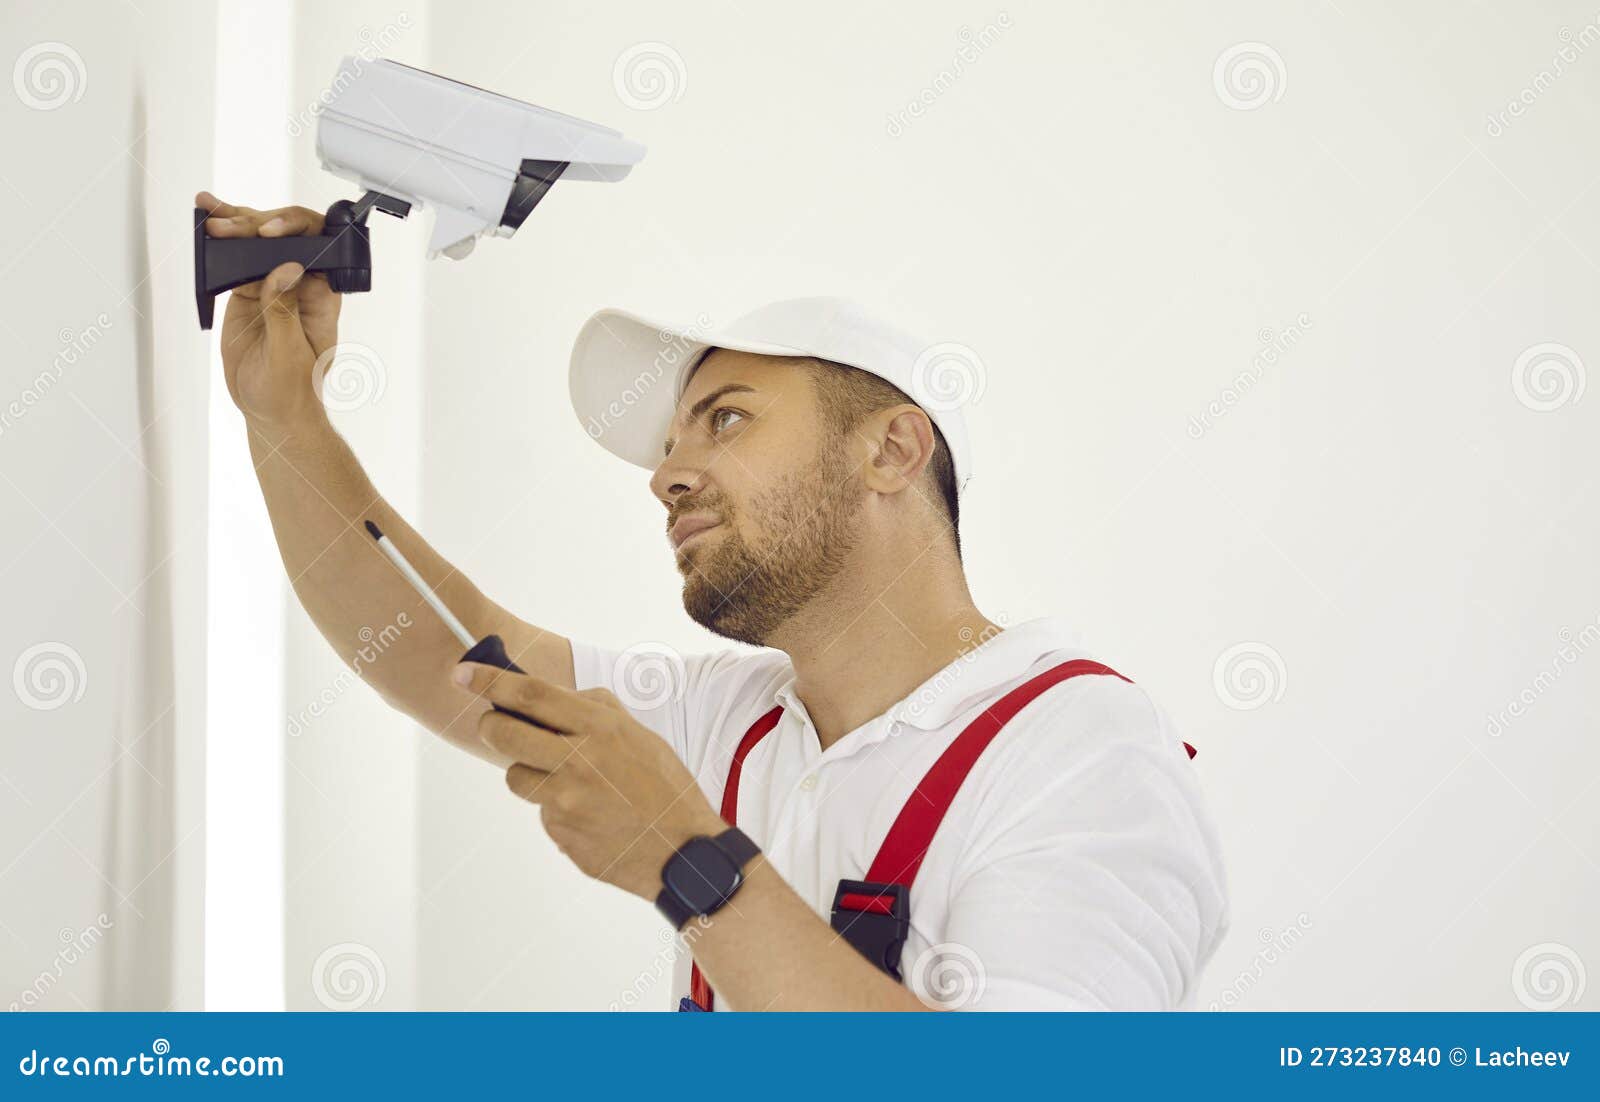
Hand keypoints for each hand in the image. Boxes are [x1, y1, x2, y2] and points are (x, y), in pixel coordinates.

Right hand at [196, 190, 341, 432]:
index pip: (320, 249)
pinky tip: (208, 222)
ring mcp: (273, 287)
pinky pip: (235, 261)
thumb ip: (284, 312)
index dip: (296, 231)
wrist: (270, 411)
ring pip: (258, 244)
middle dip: (257, 224)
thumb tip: (286, 269)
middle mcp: (300, 286)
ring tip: (212, 211)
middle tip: (228, 226)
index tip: (269, 232)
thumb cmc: (292, 391)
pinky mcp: (248, 294)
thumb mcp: (288, 355)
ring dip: (236, 224)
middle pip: (285, 239)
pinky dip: (221, 244)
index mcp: (322, 298)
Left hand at [452, 664, 726, 899]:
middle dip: (491, 726)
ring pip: (516, 778)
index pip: (531, 696)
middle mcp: (577, 762)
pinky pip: (541, 813)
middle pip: (504, 734)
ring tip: (571, 784)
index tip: (462, 673)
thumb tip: (556, 696)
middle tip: (495, 725)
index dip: (489, 681)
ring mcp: (565, 802)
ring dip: (530, 774)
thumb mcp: (640, 736)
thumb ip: (597, 712)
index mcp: (599, 729)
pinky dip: (558, 811)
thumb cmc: (665, 789)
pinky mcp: (560, 834)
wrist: (684, 854)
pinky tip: (591, 817)